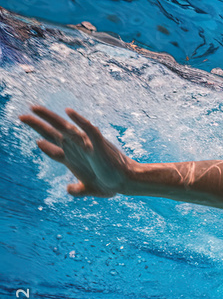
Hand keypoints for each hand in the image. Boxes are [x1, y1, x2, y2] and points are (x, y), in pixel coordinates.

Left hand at [19, 106, 136, 196]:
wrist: (126, 182)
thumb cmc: (111, 184)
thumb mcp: (89, 189)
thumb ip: (77, 190)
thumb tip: (68, 189)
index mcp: (73, 159)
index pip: (53, 149)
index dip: (44, 146)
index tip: (37, 141)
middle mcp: (76, 149)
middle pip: (52, 133)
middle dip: (36, 124)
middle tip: (21, 116)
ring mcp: (86, 145)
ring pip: (65, 127)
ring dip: (49, 117)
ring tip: (34, 108)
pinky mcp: (98, 143)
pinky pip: (87, 128)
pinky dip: (79, 120)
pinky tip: (68, 112)